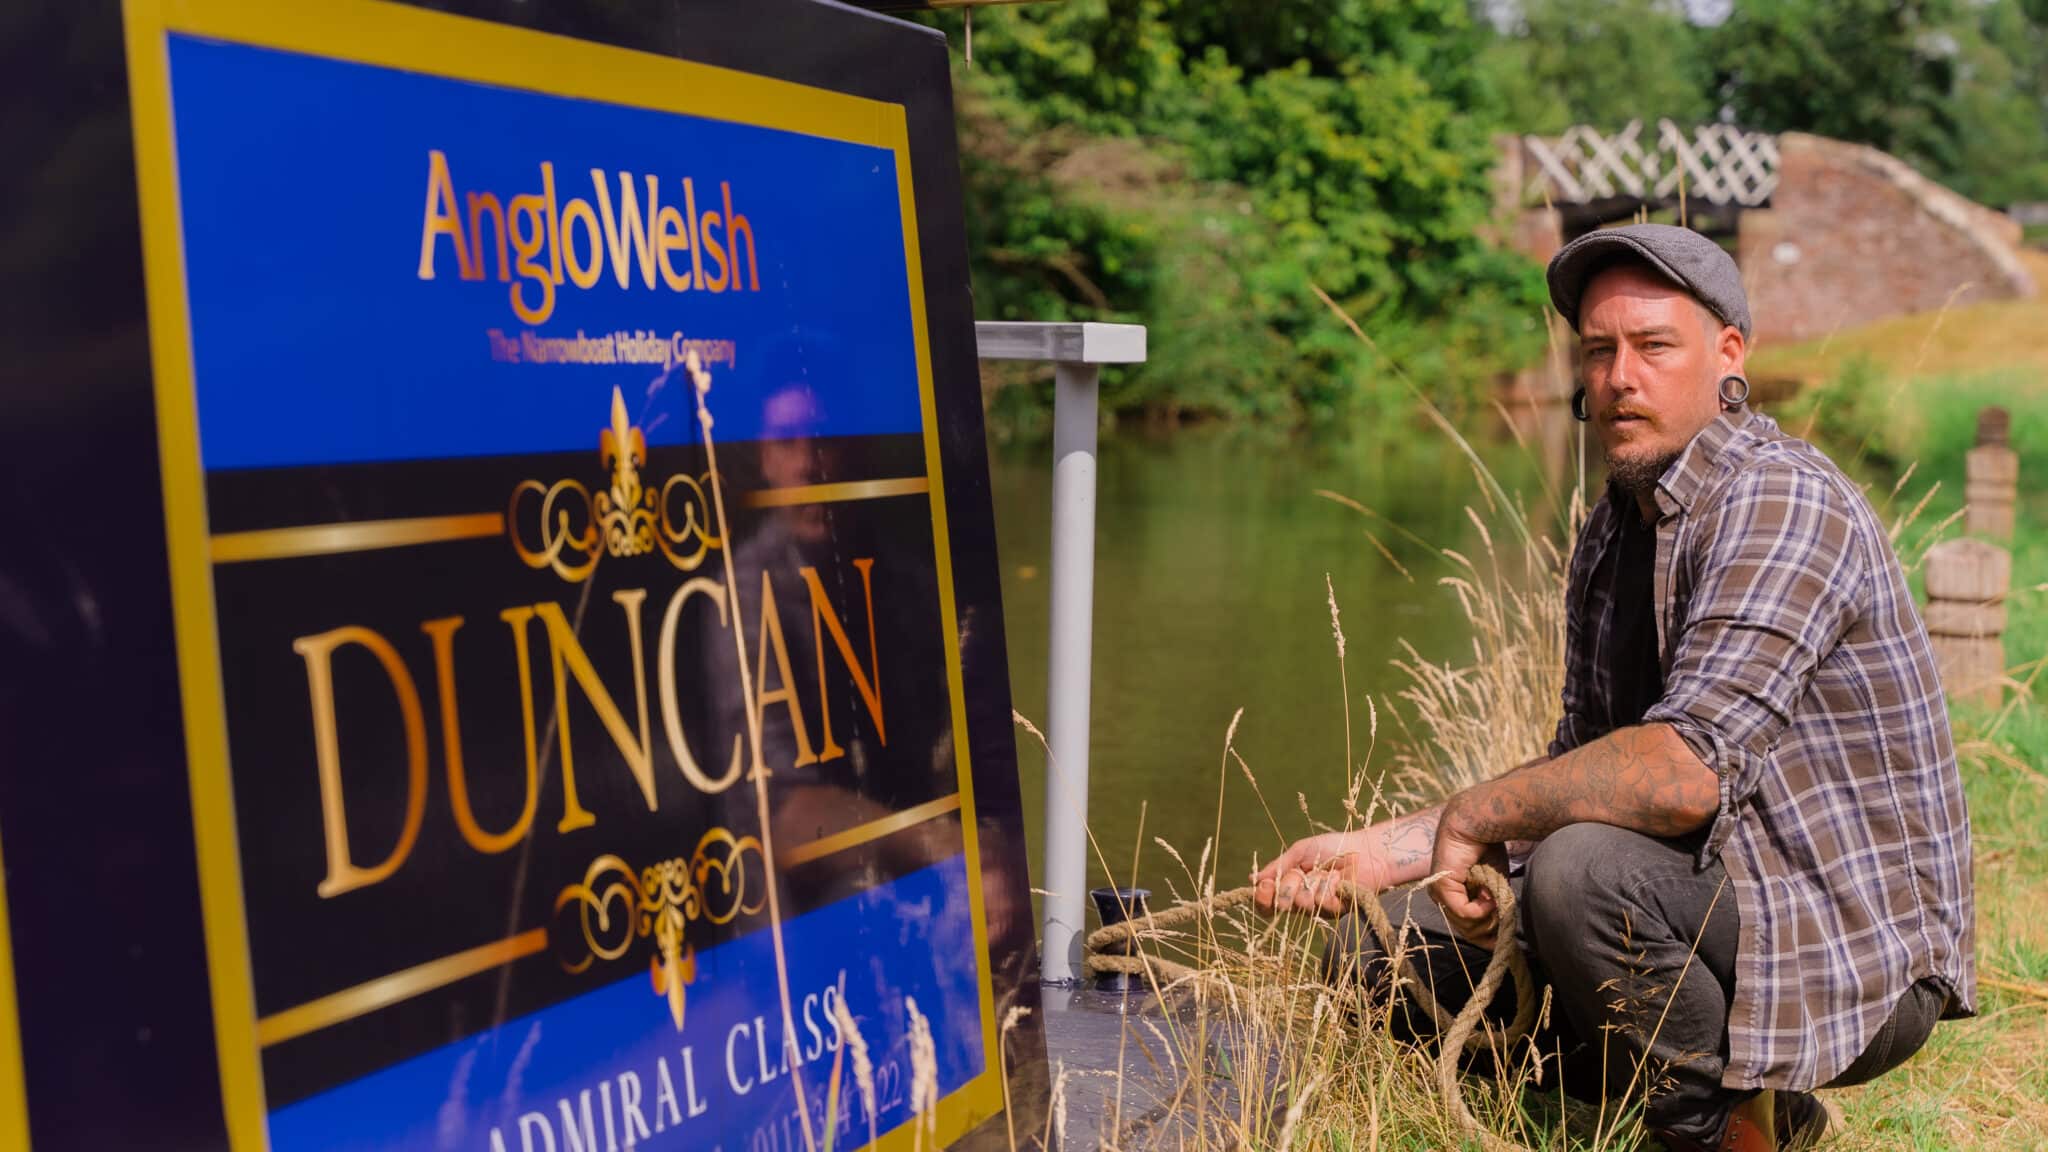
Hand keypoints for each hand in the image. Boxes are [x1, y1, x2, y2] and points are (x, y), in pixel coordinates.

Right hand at [1252, 830, 1389, 916]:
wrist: (1365, 850)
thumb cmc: (1333, 847)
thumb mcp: (1300, 852)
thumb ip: (1278, 866)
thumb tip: (1252, 879)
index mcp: (1289, 886)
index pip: (1267, 903)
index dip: (1262, 897)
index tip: (1263, 885)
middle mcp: (1301, 901)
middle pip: (1281, 904)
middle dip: (1288, 886)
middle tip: (1302, 873)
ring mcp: (1319, 908)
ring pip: (1302, 903)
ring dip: (1312, 883)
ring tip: (1327, 872)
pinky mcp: (1337, 911)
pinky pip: (1322, 903)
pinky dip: (1328, 886)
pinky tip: (1339, 879)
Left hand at [1430, 800, 1508, 947]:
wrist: (1476, 824)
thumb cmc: (1486, 849)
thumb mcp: (1493, 884)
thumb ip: (1493, 905)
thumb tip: (1499, 932)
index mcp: (1451, 895)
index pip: (1465, 927)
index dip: (1484, 937)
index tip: (1501, 943)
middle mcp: (1442, 897)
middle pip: (1467, 930)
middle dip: (1488, 929)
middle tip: (1501, 918)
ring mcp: (1439, 894)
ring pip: (1466, 924)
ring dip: (1486, 914)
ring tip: (1494, 897)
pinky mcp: (1442, 889)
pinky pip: (1464, 912)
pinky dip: (1481, 908)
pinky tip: (1488, 896)